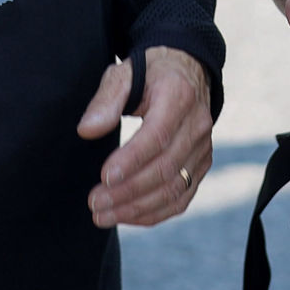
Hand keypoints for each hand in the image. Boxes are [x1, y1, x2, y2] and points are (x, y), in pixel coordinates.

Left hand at [77, 46, 212, 227]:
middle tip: (94, 203)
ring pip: (174, 188)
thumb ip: (106, 99)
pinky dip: (154, 213)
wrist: (187, 72)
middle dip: (128, 191)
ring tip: (103, 216)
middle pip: (166, 167)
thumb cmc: (149, 74)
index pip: (157, 135)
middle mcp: (197, 124)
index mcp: (178, 96)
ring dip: (137, 208)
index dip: (132, 160)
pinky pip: (181, 197)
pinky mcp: (201, 165)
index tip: (103, 177)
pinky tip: (126, 216)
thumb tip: (87, 131)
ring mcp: (203, 148)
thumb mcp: (124, 73)